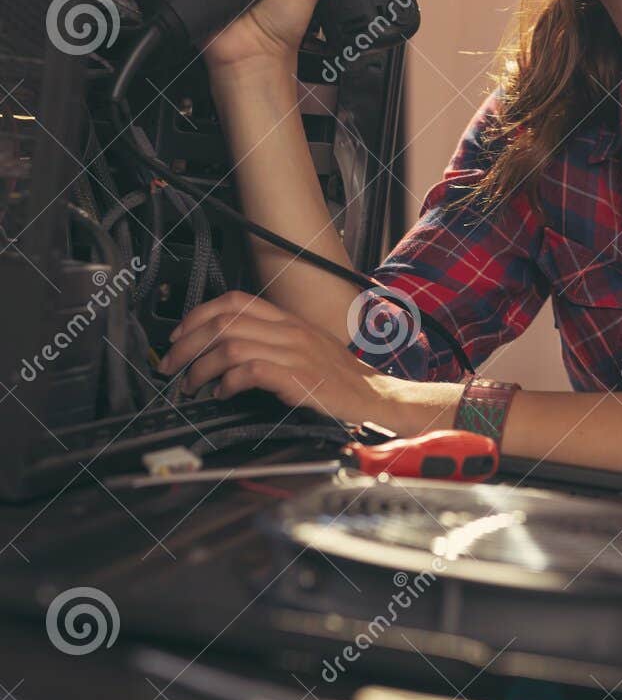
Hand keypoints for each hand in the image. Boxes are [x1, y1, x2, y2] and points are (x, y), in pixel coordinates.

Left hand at [158, 289, 409, 427]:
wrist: (374, 398)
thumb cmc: (340, 378)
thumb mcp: (305, 347)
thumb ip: (271, 340)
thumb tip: (226, 348)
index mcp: (288, 320)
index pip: (234, 301)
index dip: (198, 314)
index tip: (178, 335)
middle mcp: (289, 330)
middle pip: (223, 321)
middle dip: (187, 342)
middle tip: (170, 364)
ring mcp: (293, 352)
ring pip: (230, 345)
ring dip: (200, 366)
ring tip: (192, 384)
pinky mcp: (296, 378)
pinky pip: (250, 371)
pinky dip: (226, 382)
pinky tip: (221, 394)